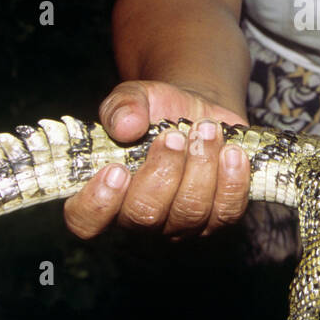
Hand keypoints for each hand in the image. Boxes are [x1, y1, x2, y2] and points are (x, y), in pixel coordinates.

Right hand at [62, 81, 250, 239]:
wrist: (200, 111)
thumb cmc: (157, 111)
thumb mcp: (134, 97)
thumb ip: (121, 107)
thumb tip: (125, 126)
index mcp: (105, 194)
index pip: (86, 222)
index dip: (97, 204)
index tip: (116, 170)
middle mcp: (139, 218)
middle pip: (145, 215)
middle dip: (163, 171)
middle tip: (175, 136)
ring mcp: (180, 223)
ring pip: (189, 212)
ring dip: (201, 168)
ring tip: (206, 131)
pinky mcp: (218, 217)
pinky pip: (227, 212)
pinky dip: (232, 181)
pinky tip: (232, 152)